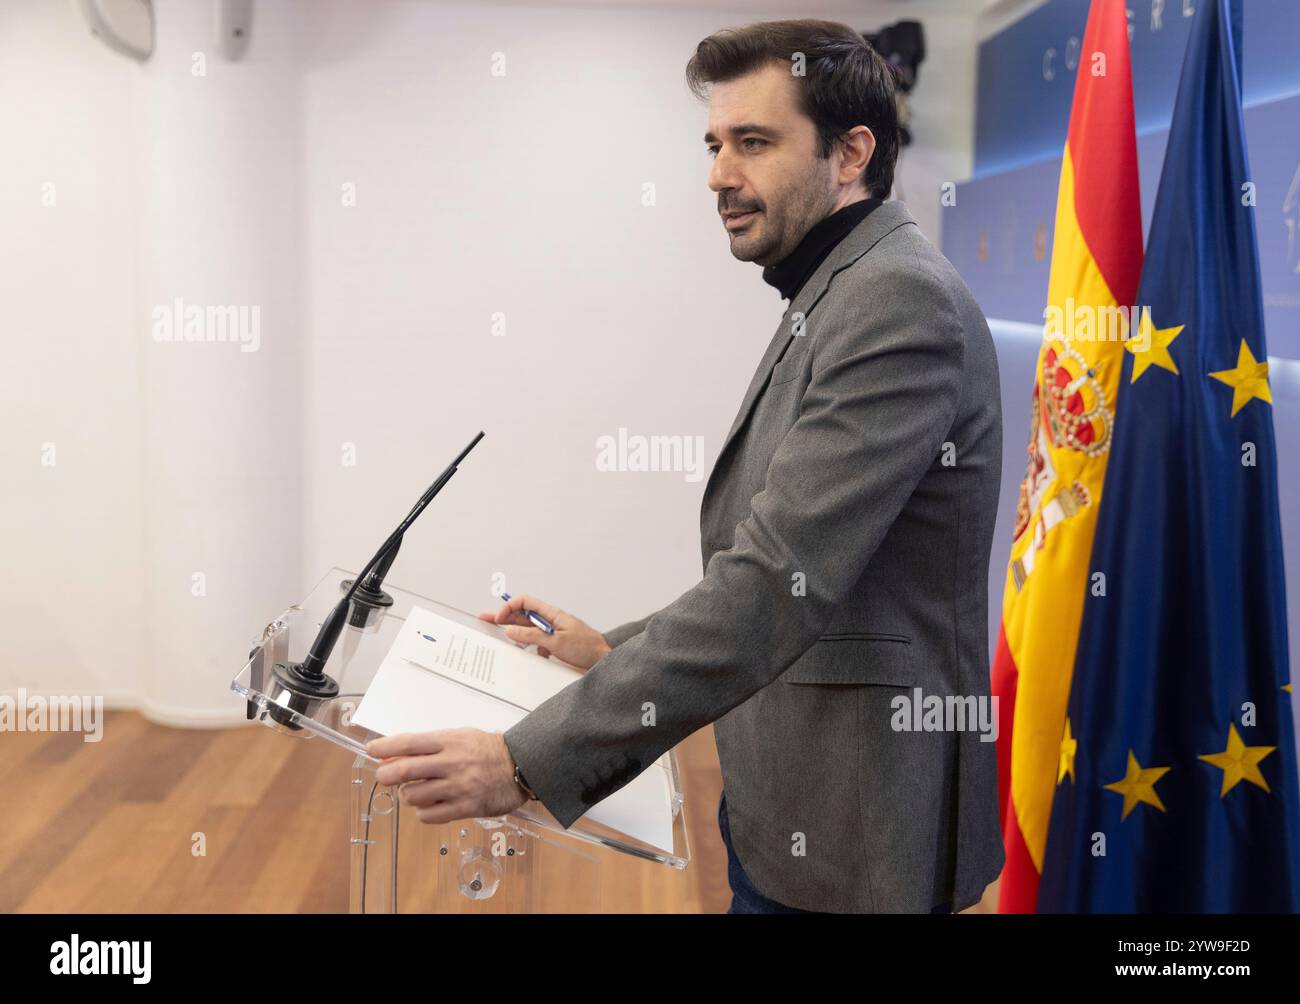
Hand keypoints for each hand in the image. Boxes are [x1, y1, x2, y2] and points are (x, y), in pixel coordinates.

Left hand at [366, 729, 526, 823]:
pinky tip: (431, 804)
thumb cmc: (487, 750)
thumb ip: (430, 746)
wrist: (520, 765)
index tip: (371, 750)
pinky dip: (423, 811)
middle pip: (404, 770)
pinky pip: (428, 815)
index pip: (408, 742)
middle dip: (385, 774)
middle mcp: (451, 763)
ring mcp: (458, 787)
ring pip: (412, 796)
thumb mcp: (459, 737)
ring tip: (417, 790)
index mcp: (449, 741)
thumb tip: (395, 754)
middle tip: (383, 775)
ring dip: (407, 794)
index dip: (384, 747)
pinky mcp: (465, 807)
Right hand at [479, 593, 610, 670]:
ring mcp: (553, 632)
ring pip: (529, 630)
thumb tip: (511, 630)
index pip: (525, 602)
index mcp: (552, 614)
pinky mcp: (555, 644)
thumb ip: (532, 636)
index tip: (499, 619)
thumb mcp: (556, 643)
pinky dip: (532, 648)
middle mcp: (551, 620)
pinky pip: (537, 642)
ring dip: (518, 635)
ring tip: (505, 639)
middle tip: (486, 620)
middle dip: (505, 618)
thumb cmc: (587, 648)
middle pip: (523, 616)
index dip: (510, 607)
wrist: (602, 660)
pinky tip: (534, 655)